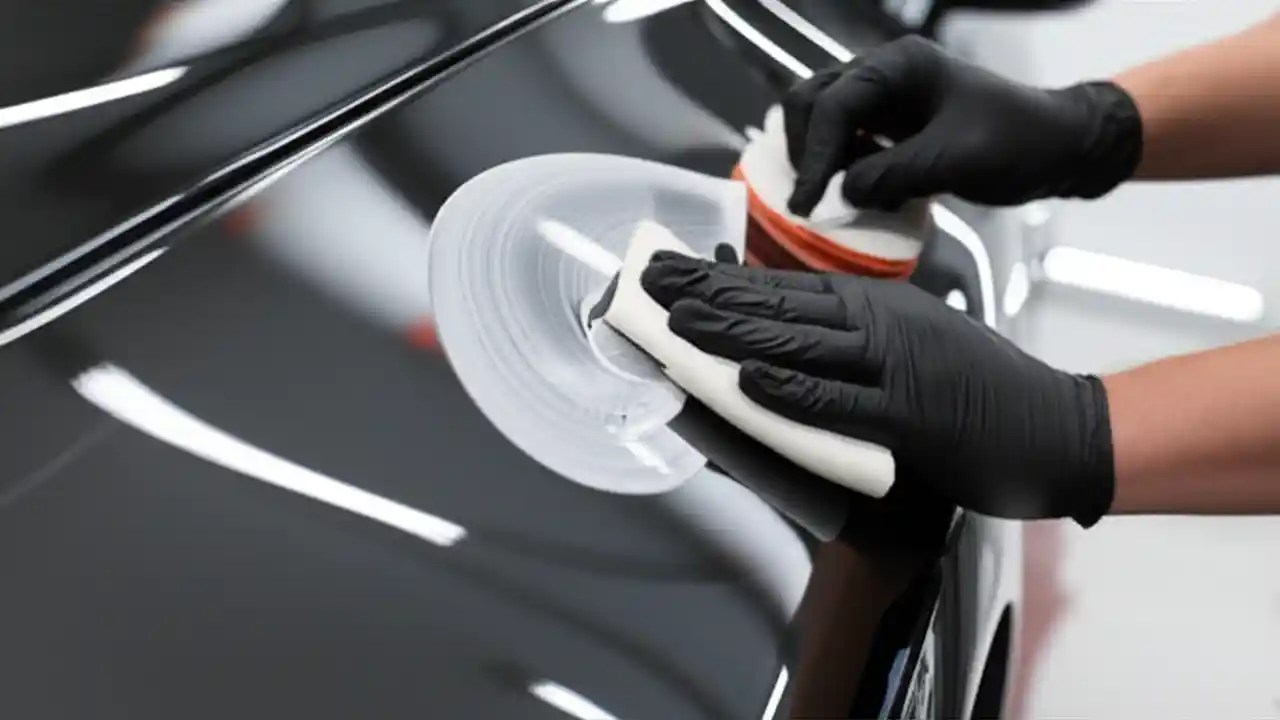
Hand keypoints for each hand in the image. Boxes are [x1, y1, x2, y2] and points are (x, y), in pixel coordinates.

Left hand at [642, 253, 1115, 526]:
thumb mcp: (909, 340)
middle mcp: (877, 324)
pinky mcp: (907, 415)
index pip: (780, 284)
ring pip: (799, 342)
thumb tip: (777, 334)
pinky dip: (792, 389)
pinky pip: (838, 401)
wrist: (1051, 425)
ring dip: (734, 330)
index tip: (667, 267)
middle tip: (647, 279)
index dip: (717, 276)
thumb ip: (849, 336)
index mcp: (873, 305)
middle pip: (778, 302)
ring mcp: (892, 367)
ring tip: (678, 318)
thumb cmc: (974, 387)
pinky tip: (747, 377)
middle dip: (707, 291)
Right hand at [784, 36, 1142, 213]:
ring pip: (820, 121)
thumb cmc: (1017, 142)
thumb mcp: (954, 161)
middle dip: (806, 151)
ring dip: (820, 159)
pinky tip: (864, 191)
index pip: (832, 104)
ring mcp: (883, 97)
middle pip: (810, 101)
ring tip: (841, 195)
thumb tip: (843, 193)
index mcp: (900, 65)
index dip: (813, 154)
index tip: (807, 202)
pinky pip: (843, 140)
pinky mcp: (889, 125)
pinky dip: (840, 167)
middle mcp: (883, 73)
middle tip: (813, 199)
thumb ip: (893, 175)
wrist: (1057, 147)